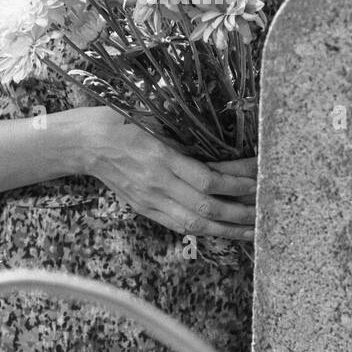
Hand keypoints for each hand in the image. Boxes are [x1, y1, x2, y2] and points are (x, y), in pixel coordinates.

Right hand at [77, 107, 257, 240]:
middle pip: (206, 207)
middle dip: (239, 212)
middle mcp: (157, 183)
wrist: (86, 143)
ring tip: (253, 231)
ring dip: (227, 229)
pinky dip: (206, 230)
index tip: (258, 180)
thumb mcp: (155, 120)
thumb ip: (186, 136)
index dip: (236, 183)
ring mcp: (150, 200)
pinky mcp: (146, 209)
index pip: (208, 179)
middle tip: (264, 211)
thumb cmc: (122, 122)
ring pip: (195, 224)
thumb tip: (224, 145)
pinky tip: (225, 231)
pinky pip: (180, 226)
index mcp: (161, 157)